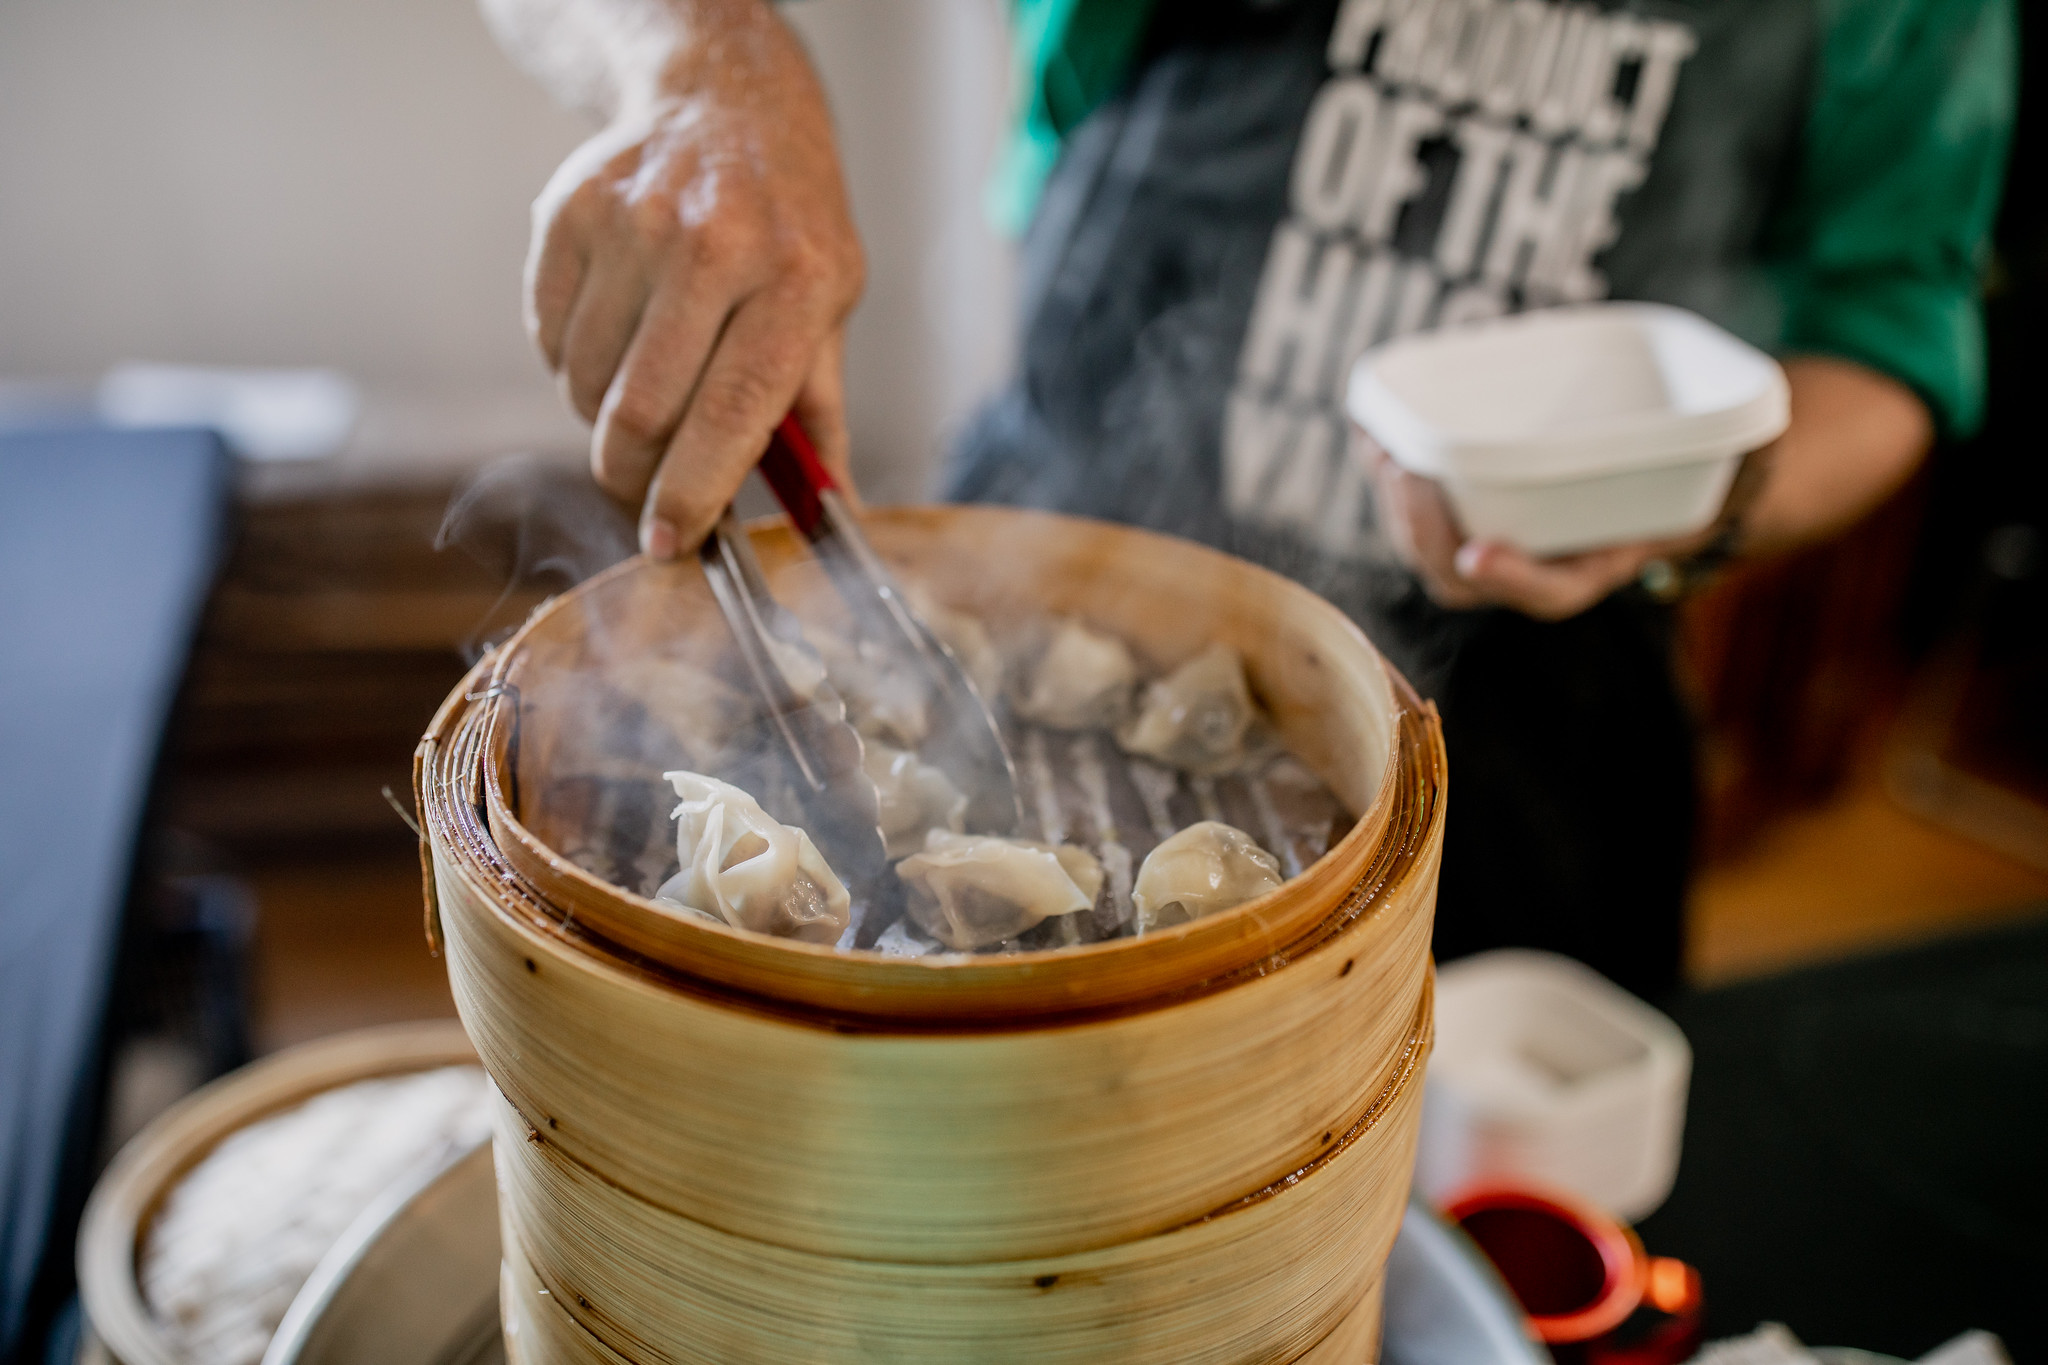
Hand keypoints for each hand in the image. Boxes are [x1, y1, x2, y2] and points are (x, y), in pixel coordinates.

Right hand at [525, 6, 863, 557]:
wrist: (725, 106)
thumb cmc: (789, 223)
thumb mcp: (832, 305)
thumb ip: (820, 413)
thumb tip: (835, 513)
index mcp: (794, 282)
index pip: (732, 415)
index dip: (694, 493)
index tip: (670, 542)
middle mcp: (712, 247)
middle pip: (640, 413)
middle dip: (634, 477)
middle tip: (645, 491)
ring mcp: (633, 224)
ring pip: (587, 384)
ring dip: (602, 419)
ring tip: (644, 389)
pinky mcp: (569, 213)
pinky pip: (549, 338)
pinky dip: (572, 366)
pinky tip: (614, 337)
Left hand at [1363, 433, 1712, 620]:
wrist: (1670, 477)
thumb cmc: (1693, 456)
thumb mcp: (1721, 449)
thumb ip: (1726, 441)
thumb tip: (1755, 417)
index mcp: (1601, 561)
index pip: (1553, 589)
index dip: (1514, 578)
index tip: (1482, 551)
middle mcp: (1543, 564)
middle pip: (1464, 578)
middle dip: (1426, 531)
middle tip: (1406, 473)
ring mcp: (1501, 542)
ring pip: (1432, 553)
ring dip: (1397, 510)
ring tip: (1380, 452)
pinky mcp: (1470, 514)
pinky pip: (1419, 514)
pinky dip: (1391, 478)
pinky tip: (1370, 434)